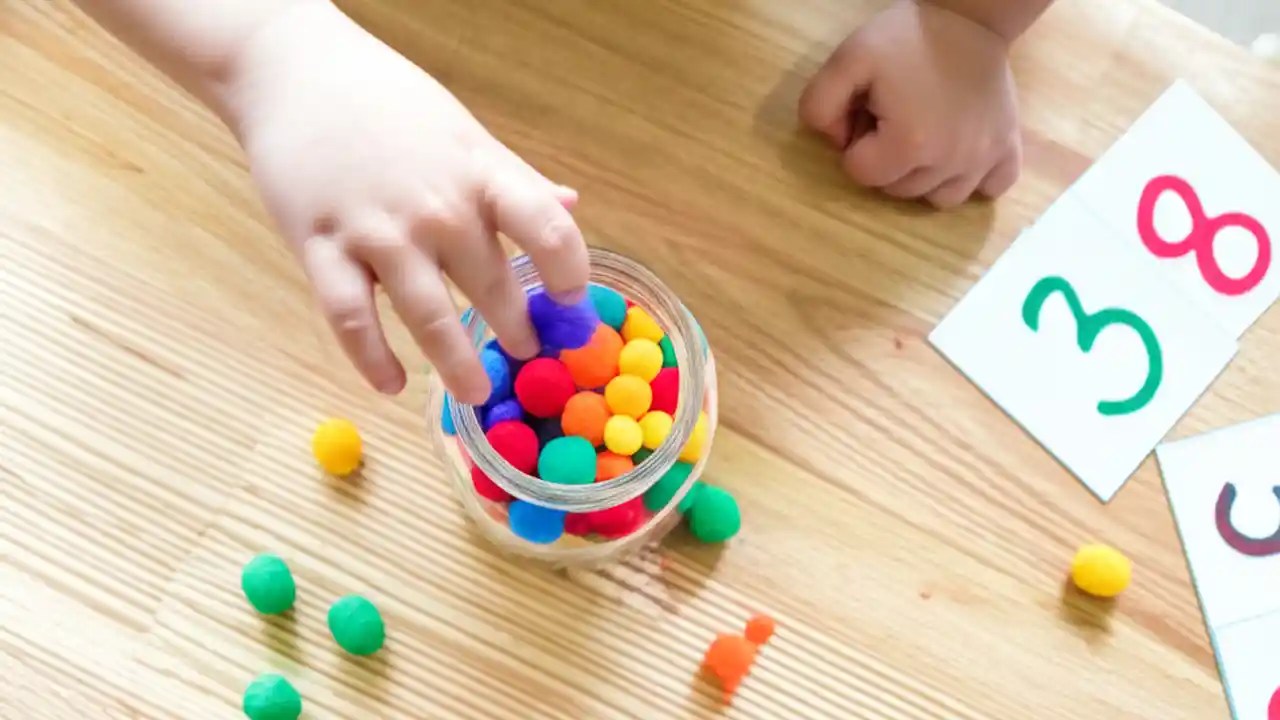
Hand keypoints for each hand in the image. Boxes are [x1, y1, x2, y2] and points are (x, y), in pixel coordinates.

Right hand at [228, 2, 585, 401]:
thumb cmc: (389, 104)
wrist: (294, 74)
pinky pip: (352, 320)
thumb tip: (570, 206)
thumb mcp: (465, 133)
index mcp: (480, 174)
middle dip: (516, 332)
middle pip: (493, 287)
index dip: (570, 273)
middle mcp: (437, 207)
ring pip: (427, 319)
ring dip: (456, 365)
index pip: (547, 231)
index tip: (572, 303)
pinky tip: (390, 384)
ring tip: (474, 393)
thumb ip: (516, 179)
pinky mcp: (322, 248)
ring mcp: (378, 232)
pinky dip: (372, 359)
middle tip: (526, 356)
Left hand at [799, 0, 1022, 207]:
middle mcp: (950, 163)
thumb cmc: (906, 38)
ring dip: (924, 176)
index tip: (869, 112)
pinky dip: (975, 181)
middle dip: (887, 159)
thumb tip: (835, 143)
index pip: (861, 173)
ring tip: (924, 134)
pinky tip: (961, 157)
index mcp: (908, 145)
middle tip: (895, 116)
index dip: (856, 143)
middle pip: (898, 190)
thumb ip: (820, 105)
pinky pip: (991, 189)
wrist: (968, 16)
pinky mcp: (1007, 150)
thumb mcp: (847, 59)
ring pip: (940, 198)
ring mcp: (982, 160)